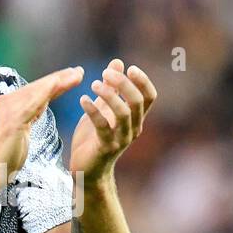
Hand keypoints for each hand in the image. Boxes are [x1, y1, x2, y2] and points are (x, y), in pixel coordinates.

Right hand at [0, 66, 82, 182]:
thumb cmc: (5, 157)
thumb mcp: (21, 131)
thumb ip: (30, 116)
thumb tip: (41, 105)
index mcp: (7, 105)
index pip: (35, 91)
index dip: (53, 83)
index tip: (70, 76)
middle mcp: (5, 102)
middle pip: (38, 87)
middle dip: (59, 78)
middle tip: (79, 71)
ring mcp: (7, 109)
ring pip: (38, 91)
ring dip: (59, 81)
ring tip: (77, 75)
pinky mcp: (12, 119)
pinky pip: (33, 102)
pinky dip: (47, 91)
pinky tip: (60, 83)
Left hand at [69, 59, 155, 183]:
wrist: (87, 171)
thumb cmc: (94, 138)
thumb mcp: (103, 109)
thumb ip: (112, 88)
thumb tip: (118, 62)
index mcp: (135, 119)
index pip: (149, 97)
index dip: (143, 81)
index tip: (129, 68)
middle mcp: (133, 129)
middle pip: (137, 102)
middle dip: (123, 84)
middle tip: (105, 72)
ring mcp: (121, 139)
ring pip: (123, 113)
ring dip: (109, 95)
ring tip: (94, 84)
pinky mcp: (105, 148)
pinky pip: (102, 126)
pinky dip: (93, 110)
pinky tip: (82, 99)